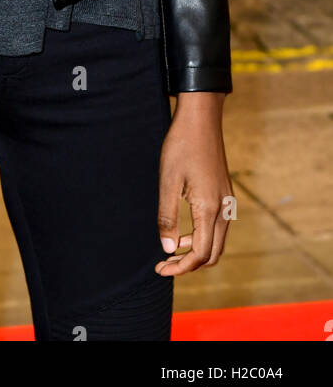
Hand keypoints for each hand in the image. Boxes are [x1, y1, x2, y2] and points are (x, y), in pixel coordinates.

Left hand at [155, 92, 232, 276]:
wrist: (201, 118)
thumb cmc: (181, 145)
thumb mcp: (168, 180)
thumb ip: (167, 216)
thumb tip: (167, 247)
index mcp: (209, 208)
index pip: (200, 254)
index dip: (180, 267)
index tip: (160, 269)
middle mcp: (224, 209)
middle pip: (212, 254)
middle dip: (189, 265)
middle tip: (164, 264)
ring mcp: (227, 202)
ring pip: (217, 242)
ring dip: (196, 251)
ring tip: (170, 249)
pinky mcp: (225, 194)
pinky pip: (218, 228)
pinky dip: (202, 237)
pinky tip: (183, 230)